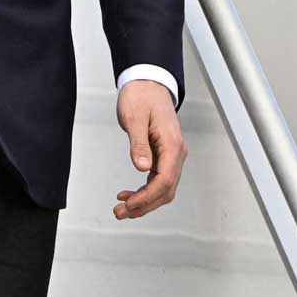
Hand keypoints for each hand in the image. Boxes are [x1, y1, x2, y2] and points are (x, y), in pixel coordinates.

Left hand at [114, 79, 186, 219]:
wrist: (147, 83)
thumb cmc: (141, 96)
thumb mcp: (134, 119)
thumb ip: (138, 144)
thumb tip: (142, 167)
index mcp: (172, 144)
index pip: (164, 180)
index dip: (147, 197)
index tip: (129, 205)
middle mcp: (176, 152)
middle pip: (166, 190)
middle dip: (144, 205)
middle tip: (120, 213)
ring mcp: (171, 155)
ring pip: (163, 188)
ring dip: (144, 202)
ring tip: (123, 209)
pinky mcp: (164, 155)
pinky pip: (158, 180)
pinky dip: (145, 191)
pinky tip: (130, 195)